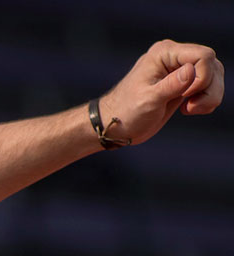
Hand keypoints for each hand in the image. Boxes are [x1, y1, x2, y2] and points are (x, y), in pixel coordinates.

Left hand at [95, 41, 222, 145]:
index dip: (202, 77)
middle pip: (213, 65)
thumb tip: (191, 70)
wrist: (116, 126)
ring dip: (210, 96)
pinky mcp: (186, 83)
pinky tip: (189, 109)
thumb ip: (170, 85)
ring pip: (216, 76)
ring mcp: (182, 69)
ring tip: (189, 109)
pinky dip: (207, 100)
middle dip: (209, 89)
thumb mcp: (147, 100)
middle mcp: (175, 56)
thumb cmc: (126, 112)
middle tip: (189, 107)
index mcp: (164, 53)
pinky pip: (211, 86)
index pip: (203, 56)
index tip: (186, 96)